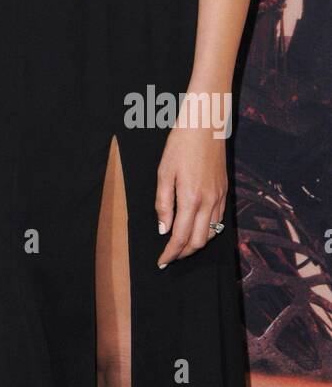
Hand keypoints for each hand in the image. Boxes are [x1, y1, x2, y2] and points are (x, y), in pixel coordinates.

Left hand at [155, 117, 227, 268]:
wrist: (205, 124)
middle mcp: (209, 202)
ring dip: (196, 244)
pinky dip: (207, 231)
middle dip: (184, 253)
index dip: (171, 253)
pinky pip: (219, 220)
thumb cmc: (180, 145)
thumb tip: (164, 229)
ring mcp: (220, 197)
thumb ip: (163, 204)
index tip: (162, 261)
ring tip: (181, 245)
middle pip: (199, 241)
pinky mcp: (225, 191)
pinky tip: (196, 228)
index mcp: (191, 199)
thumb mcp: (164, 172)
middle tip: (169, 256)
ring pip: (212, 233)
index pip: (181, 237)